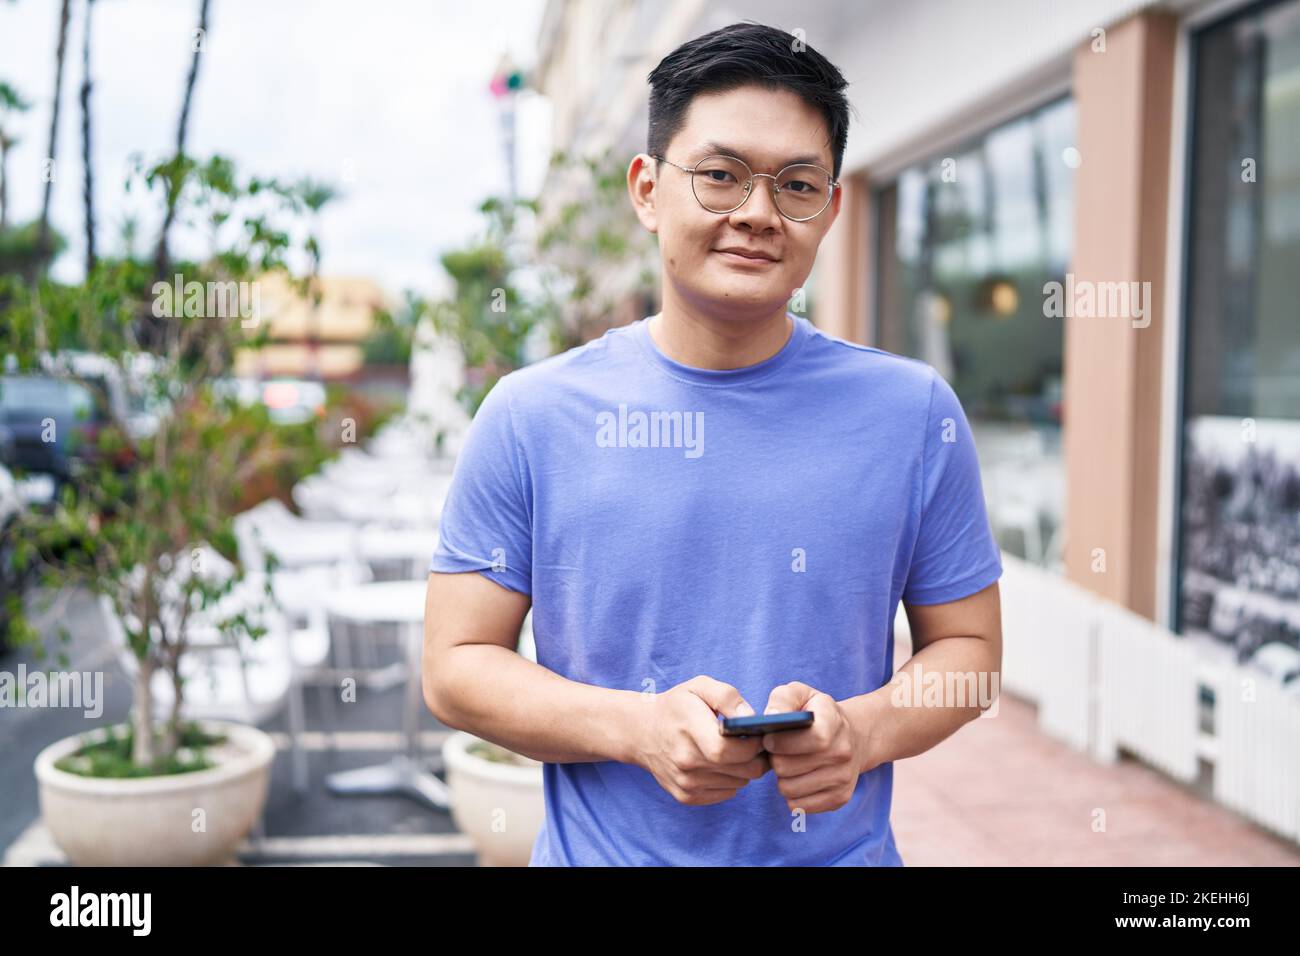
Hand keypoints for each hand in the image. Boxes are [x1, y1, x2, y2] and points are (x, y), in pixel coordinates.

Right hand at [632, 675, 771, 805]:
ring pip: (739, 783)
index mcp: (690, 731)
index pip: (730, 750)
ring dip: (745, 768)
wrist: (640, 731)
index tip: (758, 733)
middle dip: (758, 757)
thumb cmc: (676, 706)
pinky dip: (732, 780)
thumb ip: (727, 697)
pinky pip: (727, 793)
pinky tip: (722, 763)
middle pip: (743, 771)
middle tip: (756, 743)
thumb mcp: (699, 687)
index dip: (754, 744)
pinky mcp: (686, 796)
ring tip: (737, 750)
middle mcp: (686, 762)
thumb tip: (751, 718)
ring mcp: (685, 783)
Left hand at [762, 681, 867, 814]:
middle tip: (778, 751)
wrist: (854, 737)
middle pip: (787, 768)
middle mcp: (843, 753)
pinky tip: (797, 777)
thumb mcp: (801, 694)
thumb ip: (782, 700)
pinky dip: (791, 793)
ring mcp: (843, 778)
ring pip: (788, 789)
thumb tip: (770, 717)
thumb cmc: (817, 714)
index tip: (769, 738)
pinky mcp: (839, 798)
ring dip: (781, 777)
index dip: (781, 741)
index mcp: (834, 722)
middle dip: (775, 759)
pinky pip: (798, 805)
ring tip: (788, 763)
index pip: (811, 739)